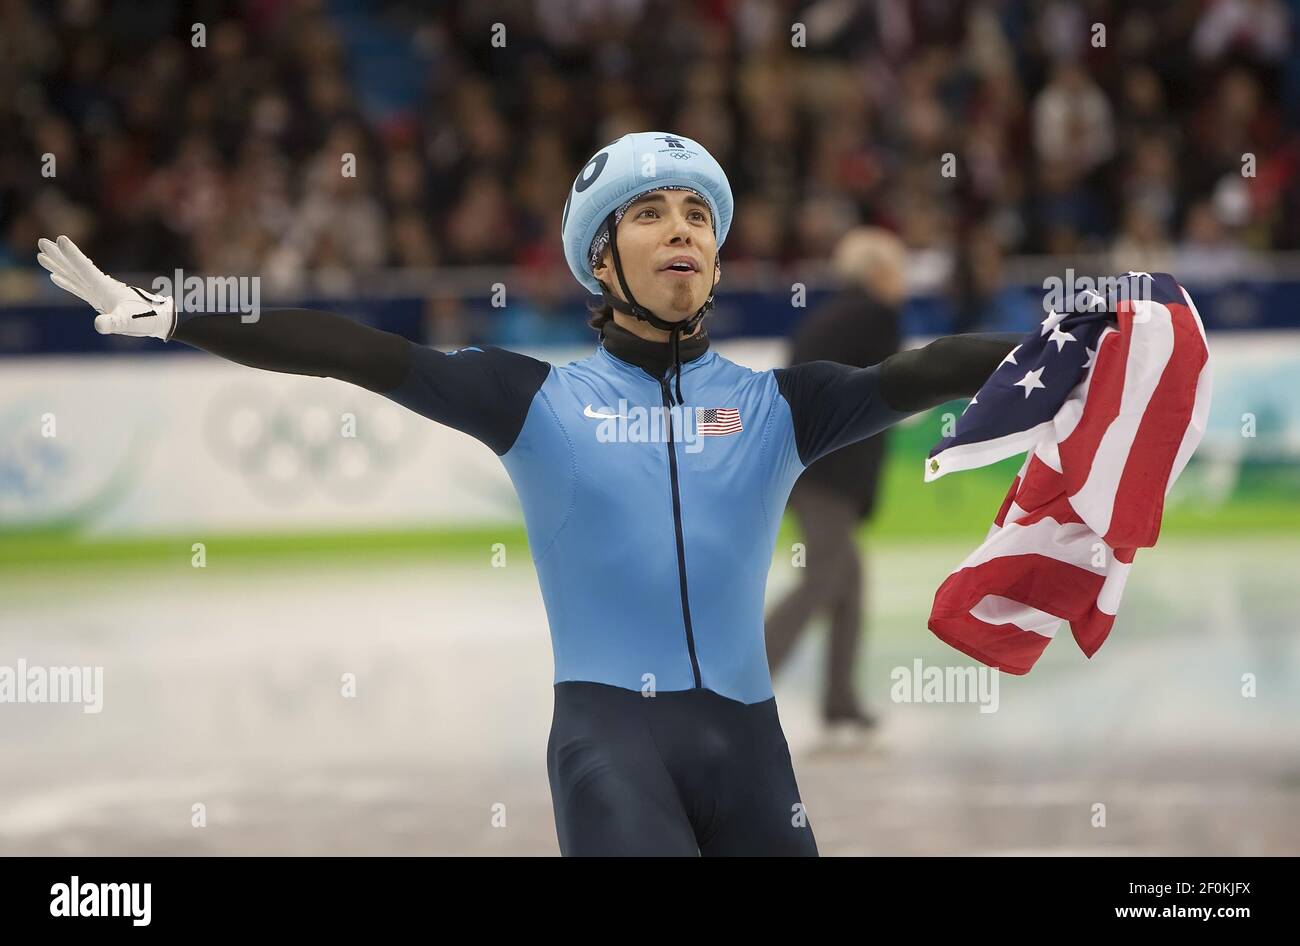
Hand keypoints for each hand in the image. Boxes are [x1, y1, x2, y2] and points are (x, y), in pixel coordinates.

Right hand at [36, 235, 175, 339]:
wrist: (159, 319)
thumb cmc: (145, 320)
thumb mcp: (126, 323)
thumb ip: (112, 322)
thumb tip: (99, 324)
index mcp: (105, 287)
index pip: (85, 268)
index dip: (73, 255)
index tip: (61, 238)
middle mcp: (100, 286)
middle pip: (75, 267)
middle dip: (59, 256)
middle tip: (41, 241)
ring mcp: (99, 292)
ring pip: (74, 275)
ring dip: (59, 265)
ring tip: (41, 255)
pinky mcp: (99, 299)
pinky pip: (78, 286)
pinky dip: (66, 280)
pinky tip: (55, 277)